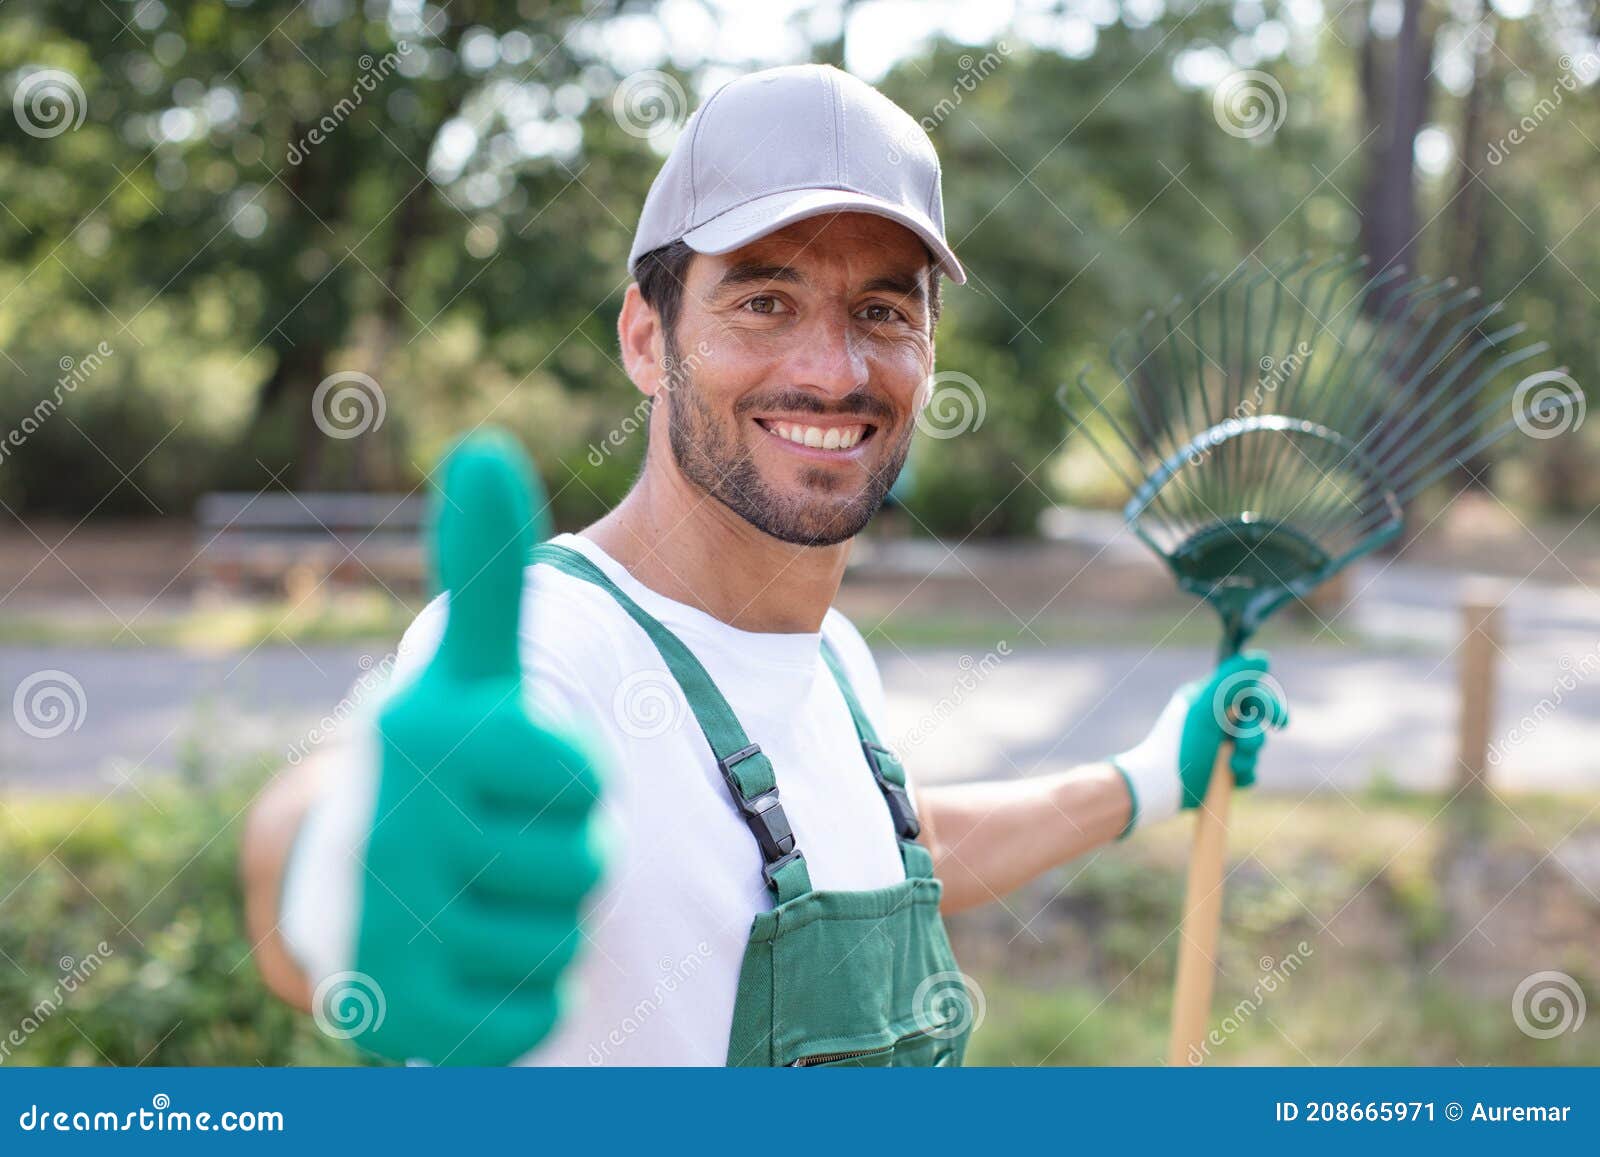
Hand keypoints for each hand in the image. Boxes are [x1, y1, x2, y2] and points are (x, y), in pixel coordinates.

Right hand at [349, 430, 604, 1064]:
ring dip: (548, 923)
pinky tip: (475, 963)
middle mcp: (392, 825)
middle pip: (584, 864)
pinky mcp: (399, 1020)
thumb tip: (484, 443)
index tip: (518, 770)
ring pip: (564, 938)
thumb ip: (489, 570)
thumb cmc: (445, 775)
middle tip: (502, 844)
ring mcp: (388, 927)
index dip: (570, 778)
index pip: (577, 774)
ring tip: (486, 897)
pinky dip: (528, 994)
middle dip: (566, 856)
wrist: (356, 898)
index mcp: (421, 733)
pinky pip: (536, 1012)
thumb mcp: (468, 674)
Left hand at [1108, 651, 1287, 835]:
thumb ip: (1232, 680)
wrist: (1159, 787)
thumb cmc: (1179, 743)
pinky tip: (1233, 777)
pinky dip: (1245, 774)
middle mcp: (1215, 722)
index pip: (1249, 694)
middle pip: (1255, 723)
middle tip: (1244, 745)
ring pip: (1253, 749)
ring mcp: (1218, 748)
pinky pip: (1248, 771)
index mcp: (1210, 701)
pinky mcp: (1221, 773)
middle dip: (1254, 736)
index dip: (1269, 705)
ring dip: (1248, 757)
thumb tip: (1263, 658)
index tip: (1279, 722)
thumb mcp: (1205, 708)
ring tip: (1231, 765)